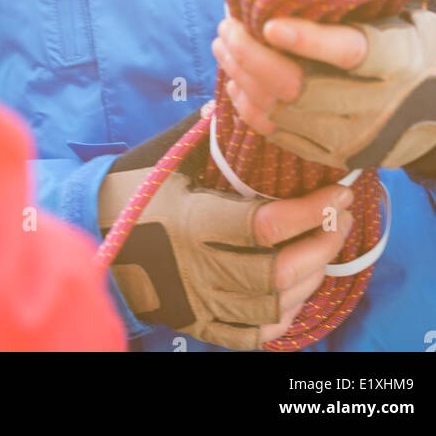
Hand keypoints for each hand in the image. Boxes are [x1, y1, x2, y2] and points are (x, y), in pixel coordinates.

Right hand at [98, 160, 352, 348]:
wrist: (93, 236)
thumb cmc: (137, 188)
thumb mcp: (169, 156)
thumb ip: (209, 135)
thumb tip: (248, 101)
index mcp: (193, 223)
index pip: (267, 226)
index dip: (312, 211)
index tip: (338, 191)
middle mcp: (199, 269)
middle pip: (278, 272)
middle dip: (322, 245)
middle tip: (341, 218)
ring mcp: (201, 302)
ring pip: (273, 305)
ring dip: (311, 277)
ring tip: (326, 247)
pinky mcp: (200, 324)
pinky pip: (254, 334)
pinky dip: (285, 314)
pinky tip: (298, 286)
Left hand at [213, 7, 435, 169]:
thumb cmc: (425, 50)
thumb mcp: (416, 14)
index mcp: (396, 60)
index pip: (349, 52)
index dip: (306, 40)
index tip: (269, 22)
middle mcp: (373, 104)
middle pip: (298, 87)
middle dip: (250, 53)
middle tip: (228, 22)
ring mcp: (352, 136)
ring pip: (280, 112)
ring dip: (241, 75)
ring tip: (224, 41)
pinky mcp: (335, 157)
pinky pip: (279, 136)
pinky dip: (249, 107)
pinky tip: (236, 79)